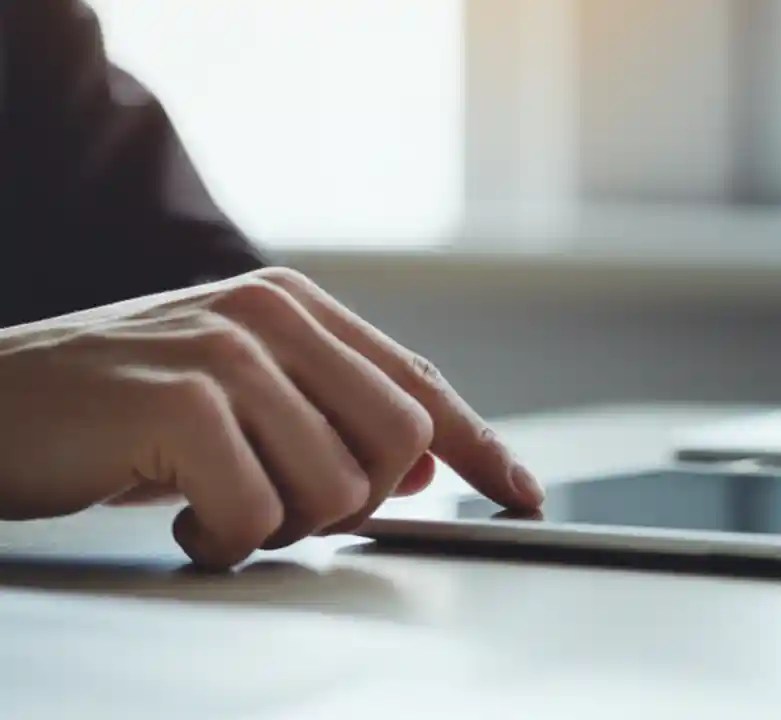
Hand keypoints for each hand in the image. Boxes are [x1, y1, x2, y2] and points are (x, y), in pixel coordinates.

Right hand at [0, 267, 541, 568]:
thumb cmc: (114, 411)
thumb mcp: (235, 399)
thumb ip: (331, 415)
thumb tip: (427, 464)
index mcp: (296, 307)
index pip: (419, 383)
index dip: (482, 445)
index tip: (523, 494)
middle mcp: (273, 314)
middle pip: (399, 443)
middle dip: (354, 501)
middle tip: (278, 504)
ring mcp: (229, 352)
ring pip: (337, 488)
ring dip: (280, 525)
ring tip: (215, 504)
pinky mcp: (182, 402)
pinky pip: (259, 517)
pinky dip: (225, 543)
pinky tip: (182, 521)